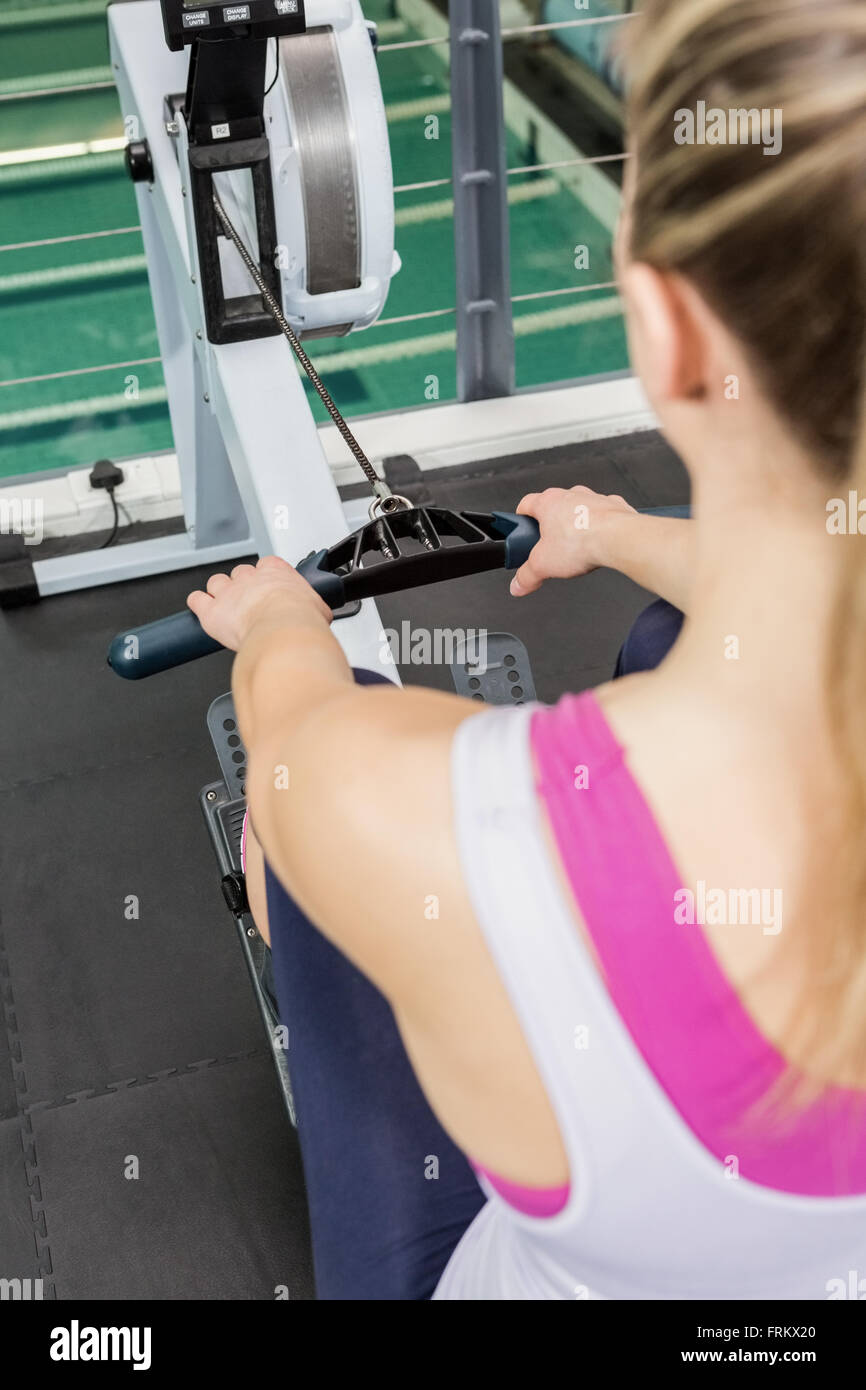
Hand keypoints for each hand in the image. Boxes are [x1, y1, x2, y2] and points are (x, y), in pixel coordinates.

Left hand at [187, 556, 332, 652]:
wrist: (283, 630)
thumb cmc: (301, 620)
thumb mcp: (319, 608)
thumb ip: (315, 607)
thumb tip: (321, 615)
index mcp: (275, 572)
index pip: (266, 566)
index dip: (265, 578)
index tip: (269, 588)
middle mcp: (249, 578)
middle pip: (240, 574)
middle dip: (242, 587)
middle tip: (249, 603)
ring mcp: (228, 593)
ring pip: (216, 583)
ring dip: (219, 593)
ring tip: (226, 606)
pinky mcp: (211, 611)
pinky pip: (197, 600)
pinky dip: (198, 604)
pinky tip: (202, 609)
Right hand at [510, 486, 636, 595]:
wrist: (620, 538)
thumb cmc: (584, 541)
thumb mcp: (543, 565)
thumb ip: (526, 576)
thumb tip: (518, 584)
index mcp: (548, 502)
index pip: (526, 504)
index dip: (521, 518)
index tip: (522, 529)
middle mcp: (571, 495)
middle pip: (554, 508)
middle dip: (551, 526)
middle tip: (551, 547)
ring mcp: (594, 498)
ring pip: (580, 509)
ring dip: (576, 525)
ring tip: (577, 548)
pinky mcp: (614, 506)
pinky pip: (603, 515)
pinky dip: (600, 526)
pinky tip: (599, 542)